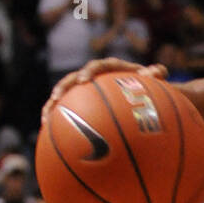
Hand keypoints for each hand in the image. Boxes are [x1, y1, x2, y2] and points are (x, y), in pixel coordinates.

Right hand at [40, 59, 166, 126]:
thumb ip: (158, 75)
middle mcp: (97, 78)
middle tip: (57, 98)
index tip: (84, 81)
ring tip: (45, 118)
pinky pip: (68, 113)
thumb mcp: (158, 83)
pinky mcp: (83, 106)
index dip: (90, 71)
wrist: (149, 101)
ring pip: (66, 96)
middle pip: (74, 79)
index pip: (99, 66)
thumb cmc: (155, 92)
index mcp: (113, 69)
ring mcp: (88, 93)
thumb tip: (156, 72)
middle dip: (63, 88)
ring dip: (54, 105)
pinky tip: (51, 136)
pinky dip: (59, 122)